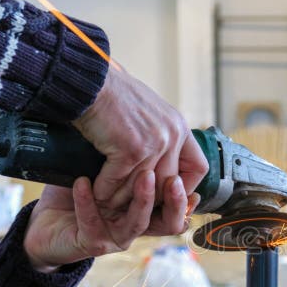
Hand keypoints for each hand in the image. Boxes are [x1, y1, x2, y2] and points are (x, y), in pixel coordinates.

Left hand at [23, 172, 199, 272]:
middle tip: (172, 176)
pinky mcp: (95, 243)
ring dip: (143, 199)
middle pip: (172, 220)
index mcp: (148, 208)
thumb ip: (129, 156)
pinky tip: (82, 183)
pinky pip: (95, 222)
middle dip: (175, 198)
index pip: (181, 204)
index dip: (189, 190)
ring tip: (141, 175)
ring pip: (140, 222)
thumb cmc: (78, 190)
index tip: (185, 166)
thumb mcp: (106, 167)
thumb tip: (147, 123)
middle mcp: (139, 223)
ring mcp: (119, 235)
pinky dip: (87, 201)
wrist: (45, 221)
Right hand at [73, 68, 207, 234]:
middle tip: (128, 203)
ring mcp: (154, 142)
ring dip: (121, 197)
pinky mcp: (131, 149)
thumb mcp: (149, 114)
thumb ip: (159, 136)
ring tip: (106, 202)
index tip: (166, 194)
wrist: (88, 82)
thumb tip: (157, 167)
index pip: (197, 168)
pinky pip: (118, 181)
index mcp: (179, 127)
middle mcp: (172, 135)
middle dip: (147, 197)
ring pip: (141, 186)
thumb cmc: (112, 96)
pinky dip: (104, 189)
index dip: (185, 187)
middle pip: (168, 184)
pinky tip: (94, 191)